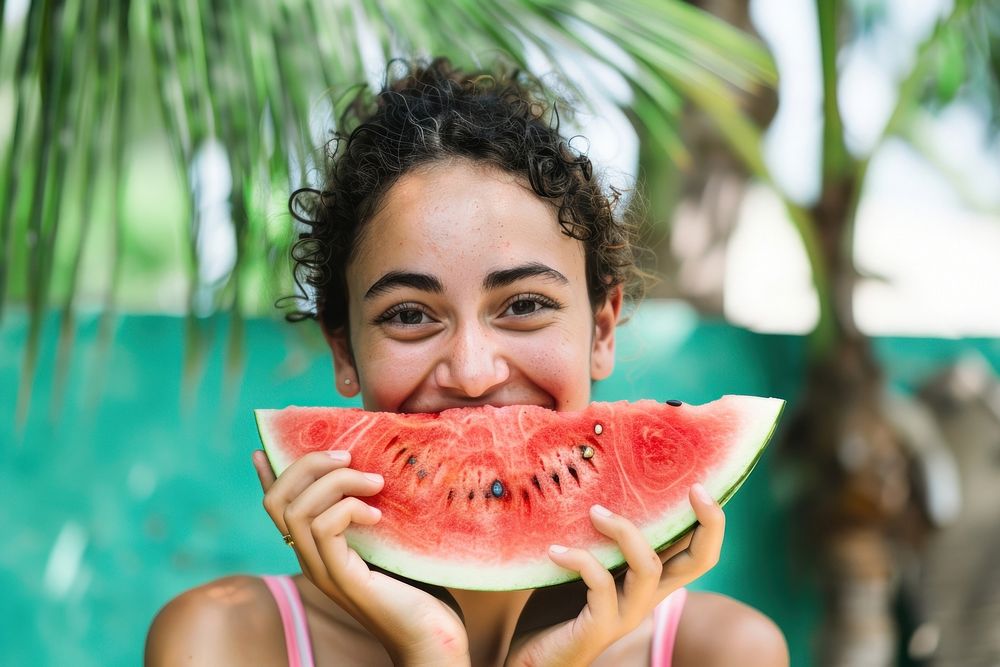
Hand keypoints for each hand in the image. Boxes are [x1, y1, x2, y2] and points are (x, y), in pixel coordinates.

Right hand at [253, 450, 470, 666]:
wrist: (433, 638)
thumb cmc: (421, 587)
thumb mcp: (392, 539)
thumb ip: (375, 509)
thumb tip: (383, 469)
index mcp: (318, 547)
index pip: (278, 507)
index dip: (268, 475)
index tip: (264, 447)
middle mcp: (311, 559)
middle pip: (277, 500)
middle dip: (308, 465)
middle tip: (349, 457)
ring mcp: (323, 572)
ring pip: (298, 511)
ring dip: (336, 483)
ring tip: (375, 483)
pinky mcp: (343, 580)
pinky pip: (324, 530)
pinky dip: (348, 509)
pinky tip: (377, 515)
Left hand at [504, 483, 724, 666]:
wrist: (536, 658)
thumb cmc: (555, 605)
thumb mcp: (583, 562)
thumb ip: (597, 535)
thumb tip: (594, 486)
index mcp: (648, 580)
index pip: (697, 552)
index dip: (710, 521)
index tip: (698, 485)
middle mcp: (648, 597)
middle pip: (699, 562)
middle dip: (707, 523)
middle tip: (695, 488)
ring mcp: (627, 614)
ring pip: (649, 567)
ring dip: (624, 531)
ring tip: (594, 512)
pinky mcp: (601, 627)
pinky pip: (601, 584)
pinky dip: (580, 559)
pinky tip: (554, 551)